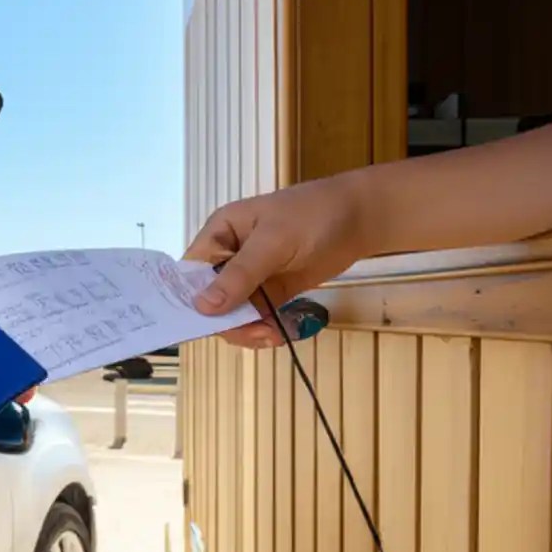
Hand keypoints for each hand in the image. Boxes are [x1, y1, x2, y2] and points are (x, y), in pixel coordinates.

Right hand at [183, 175, 372, 348]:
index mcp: (220, 234)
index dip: (190, 300)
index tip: (203, 326)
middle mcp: (230, 256)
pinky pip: (255, 317)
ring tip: (272, 335)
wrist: (361, 218)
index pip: (191, 272)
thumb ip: (240, 275)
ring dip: (246, 330)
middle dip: (227, 321)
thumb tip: (202, 307)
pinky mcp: (272, 291)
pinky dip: (262, 329)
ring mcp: (252, 276)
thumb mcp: (273, 243)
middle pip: (210, 300)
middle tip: (256, 332)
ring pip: (232, 313)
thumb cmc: (313, 216)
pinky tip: (277, 333)